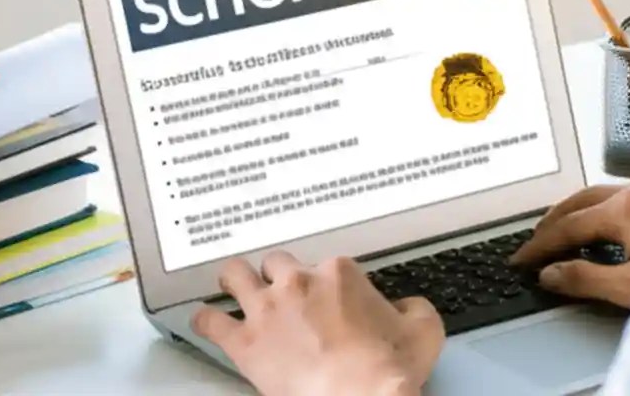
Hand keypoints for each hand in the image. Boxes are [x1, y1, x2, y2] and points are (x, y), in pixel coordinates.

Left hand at [192, 252, 444, 395]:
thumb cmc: (389, 367)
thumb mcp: (423, 328)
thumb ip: (413, 307)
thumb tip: (404, 306)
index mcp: (338, 272)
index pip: (325, 265)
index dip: (325, 282)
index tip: (328, 299)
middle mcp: (298, 281)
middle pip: (275, 262)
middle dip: (277, 274)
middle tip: (280, 290)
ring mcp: (267, 310)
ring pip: (235, 275)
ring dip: (234, 279)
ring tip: (232, 284)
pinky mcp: (245, 343)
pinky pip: (210, 322)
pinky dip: (206, 321)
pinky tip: (205, 322)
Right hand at [510, 182, 629, 308]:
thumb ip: (584, 279)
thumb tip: (551, 274)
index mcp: (624, 208)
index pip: (567, 226)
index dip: (539, 245)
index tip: (521, 260)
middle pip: (579, 201)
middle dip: (551, 222)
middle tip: (532, 243)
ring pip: (600, 193)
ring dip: (574, 212)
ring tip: (558, 231)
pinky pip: (621, 195)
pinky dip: (599, 208)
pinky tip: (601, 223)